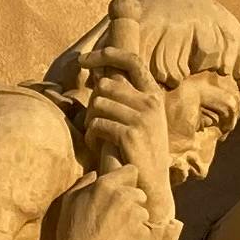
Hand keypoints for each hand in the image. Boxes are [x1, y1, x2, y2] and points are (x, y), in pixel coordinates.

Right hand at [47, 165, 160, 239]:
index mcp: (105, 186)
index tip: (124, 188)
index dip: (128, 180)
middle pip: (138, 194)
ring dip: (133, 221)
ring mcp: (136, 216)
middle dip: (130, 204)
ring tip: (115, 236)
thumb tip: (95, 174)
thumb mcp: (68, 204)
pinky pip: (143, 231)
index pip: (131, 170)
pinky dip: (136, 237)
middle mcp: (125, 197)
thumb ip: (82, 185)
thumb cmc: (72, 236)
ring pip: (142, 213)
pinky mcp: (144, 234)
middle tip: (114, 220)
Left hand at [74, 63, 171, 183]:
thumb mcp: (141, 120)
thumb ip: (126, 98)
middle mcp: (151, 103)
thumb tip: (99, 76)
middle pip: (105, 85)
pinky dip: (91, 136)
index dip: (107, 54)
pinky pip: (97, 124)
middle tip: (92, 121)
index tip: (85, 58)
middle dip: (92, 103)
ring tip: (95, 136)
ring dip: (89, 121)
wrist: (152, 186)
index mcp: (154, 96)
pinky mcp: (130, 134)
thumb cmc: (139, 152)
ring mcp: (142, 118)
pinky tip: (95, 146)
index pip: (132, 60)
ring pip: (97, 104)